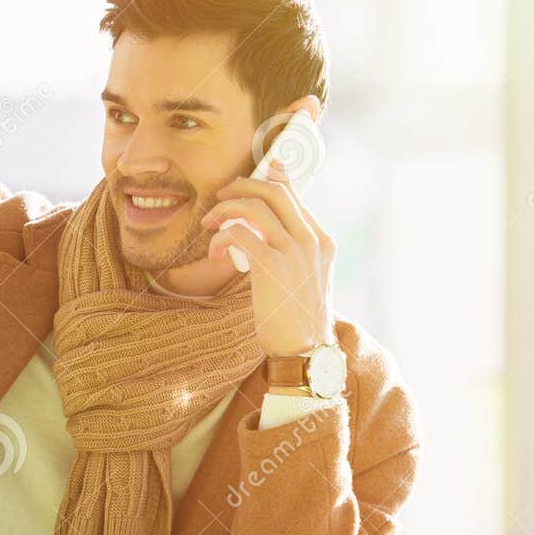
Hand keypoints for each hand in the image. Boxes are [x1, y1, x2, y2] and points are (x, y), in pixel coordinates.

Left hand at [201, 98, 336, 356]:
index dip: (266, 181)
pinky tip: (214, 252)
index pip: (293, 195)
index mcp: (323, 241)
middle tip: (219, 198)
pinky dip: (221, 237)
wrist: (306, 353)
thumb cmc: (298, 320)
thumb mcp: (305, 279)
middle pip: (275, 191)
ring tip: (210, 225)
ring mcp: (295, 252)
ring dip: (225, 210)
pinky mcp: (274, 266)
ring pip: (255, 206)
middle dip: (240, 187)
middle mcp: (312, 240)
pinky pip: (240, 233)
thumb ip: (293, 251)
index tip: (244, 181)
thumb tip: (265, 231)